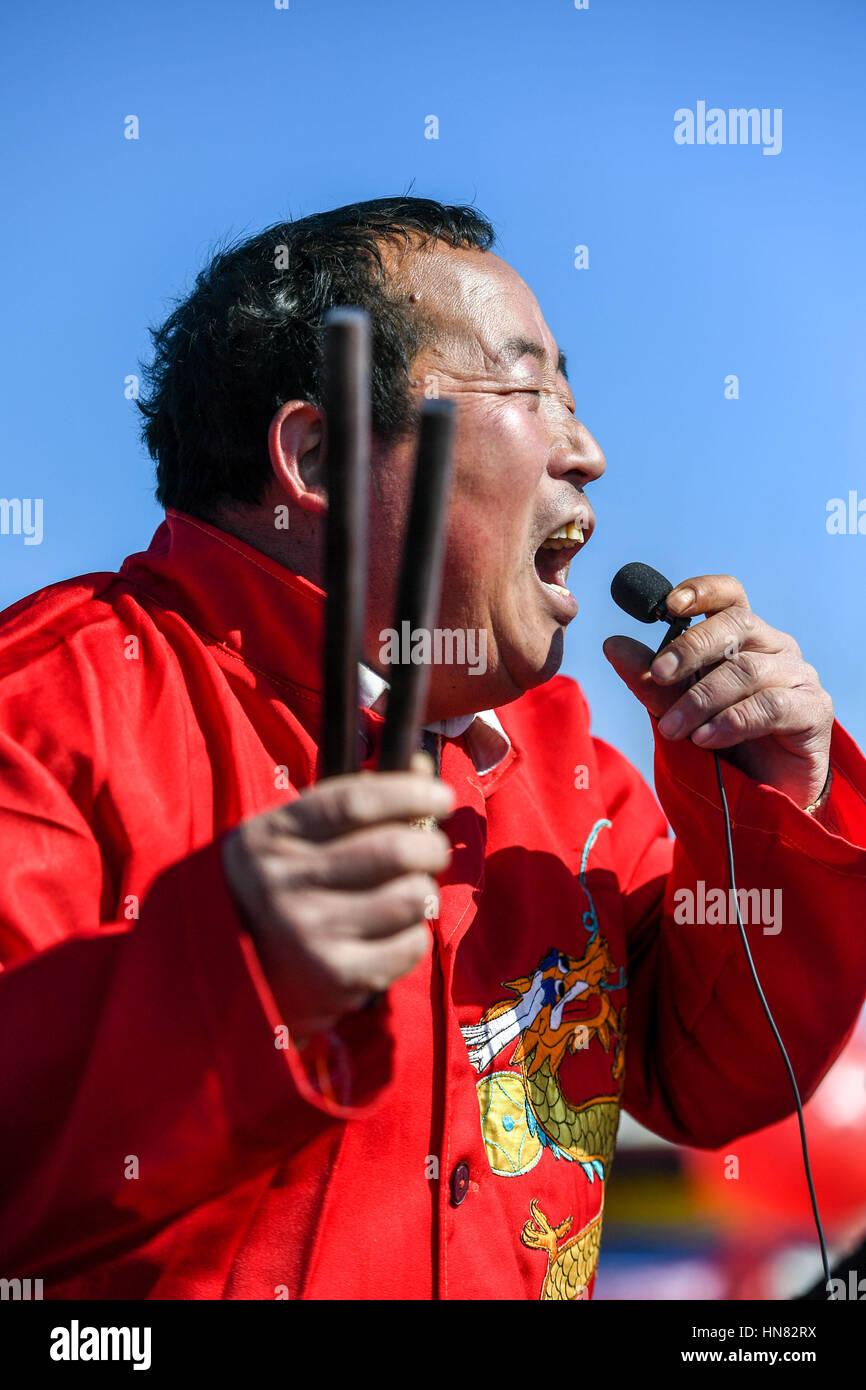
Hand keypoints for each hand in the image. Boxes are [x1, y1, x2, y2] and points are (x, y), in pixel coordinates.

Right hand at [221, 754, 453, 1037]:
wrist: (230, 972)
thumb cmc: (278, 889)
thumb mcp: (292, 836)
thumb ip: (353, 802)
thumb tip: (423, 769)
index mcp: (274, 835)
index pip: (355, 802)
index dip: (409, 793)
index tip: (440, 796)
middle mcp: (286, 882)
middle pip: (393, 849)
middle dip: (429, 845)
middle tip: (431, 849)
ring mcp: (310, 933)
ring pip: (410, 897)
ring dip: (422, 892)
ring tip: (405, 894)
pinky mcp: (336, 977)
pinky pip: (409, 946)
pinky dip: (413, 935)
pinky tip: (391, 933)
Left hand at [603, 574, 833, 808]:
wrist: (763, 794)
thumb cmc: (724, 742)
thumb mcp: (679, 709)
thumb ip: (651, 681)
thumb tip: (613, 645)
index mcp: (743, 638)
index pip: (729, 597)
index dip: (702, 592)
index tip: (669, 604)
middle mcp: (774, 648)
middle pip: (736, 625)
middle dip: (691, 647)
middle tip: (659, 673)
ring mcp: (798, 676)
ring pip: (747, 670)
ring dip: (702, 699)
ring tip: (675, 729)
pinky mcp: (814, 710)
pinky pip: (771, 704)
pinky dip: (731, 721)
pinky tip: (706, 738)